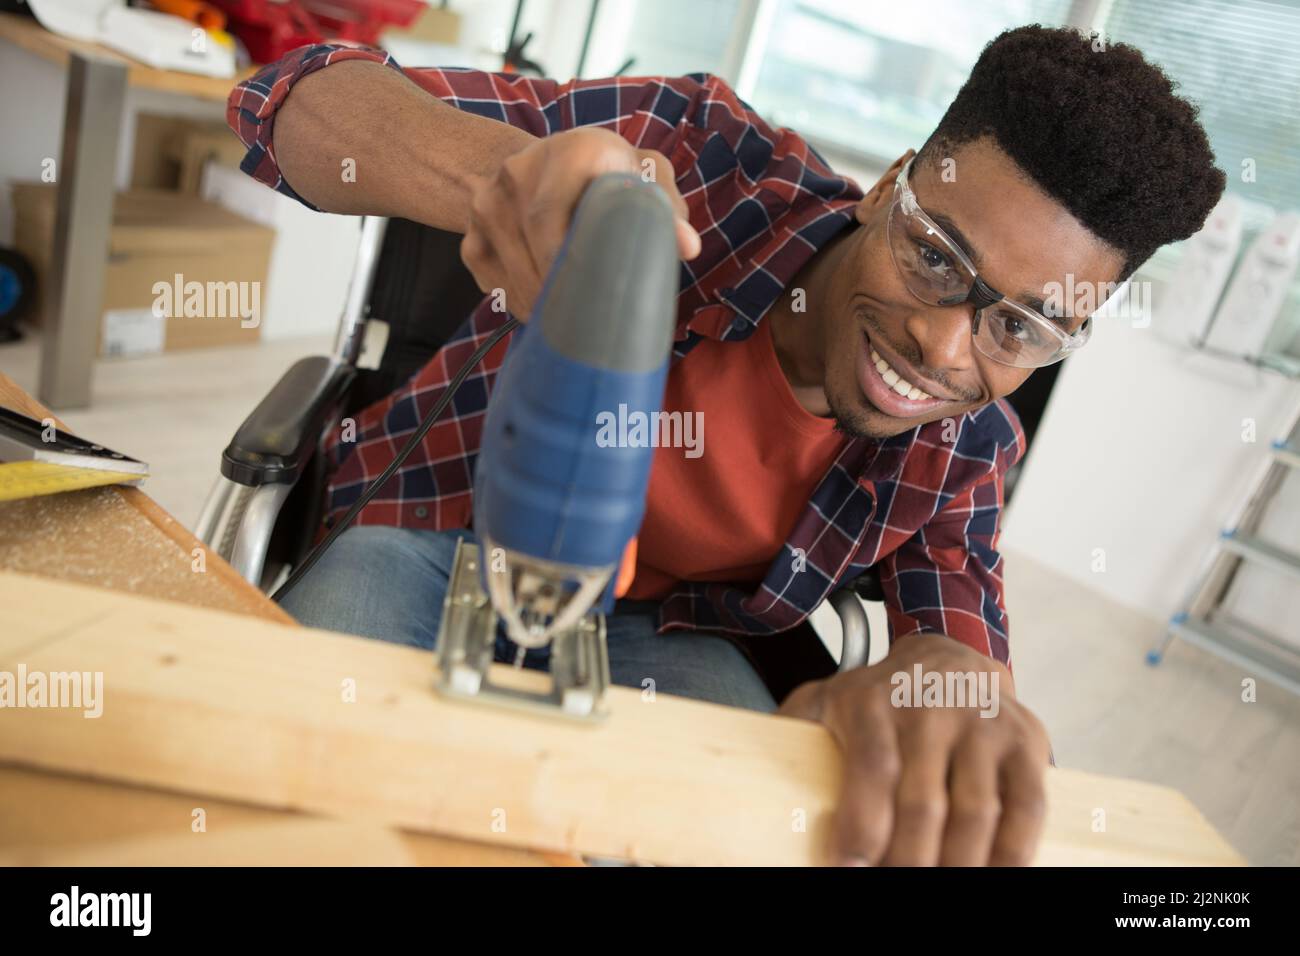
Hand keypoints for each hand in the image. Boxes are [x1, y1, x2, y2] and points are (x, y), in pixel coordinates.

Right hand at [460, 126, 700, 318]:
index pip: (558, 212)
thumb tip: (687, 246)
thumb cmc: (601, 174)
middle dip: (565, 293)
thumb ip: (663, 204)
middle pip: (537, 250)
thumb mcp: (640, 173)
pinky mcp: (471, 242)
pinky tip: (548, 312)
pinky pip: (498, 287)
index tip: (598, 291)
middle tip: (595, 323)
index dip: (575, 260)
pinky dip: (525, 306)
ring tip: (575, 326)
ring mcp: (486, 208)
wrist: (530, 165)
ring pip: (516, 277)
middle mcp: (519, 172)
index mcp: (572, 151)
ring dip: (546, 308)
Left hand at [780, 632, 1050, 865]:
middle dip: (909, 860)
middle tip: (895, 889)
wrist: (952, 655)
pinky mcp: (1026, 741)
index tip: (848, 869)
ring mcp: (982, 724)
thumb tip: (734, 769)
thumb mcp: (830, 698)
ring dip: (959, 865)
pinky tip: (997, 877)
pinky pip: (1027, 805)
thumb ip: (791, 728)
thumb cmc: (881, 697)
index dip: (862, 826)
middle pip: (923, 801)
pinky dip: (1014, 852)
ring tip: (942, 892)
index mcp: (873, 702)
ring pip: (976, 810)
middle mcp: (931, 708)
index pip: (872, 768)